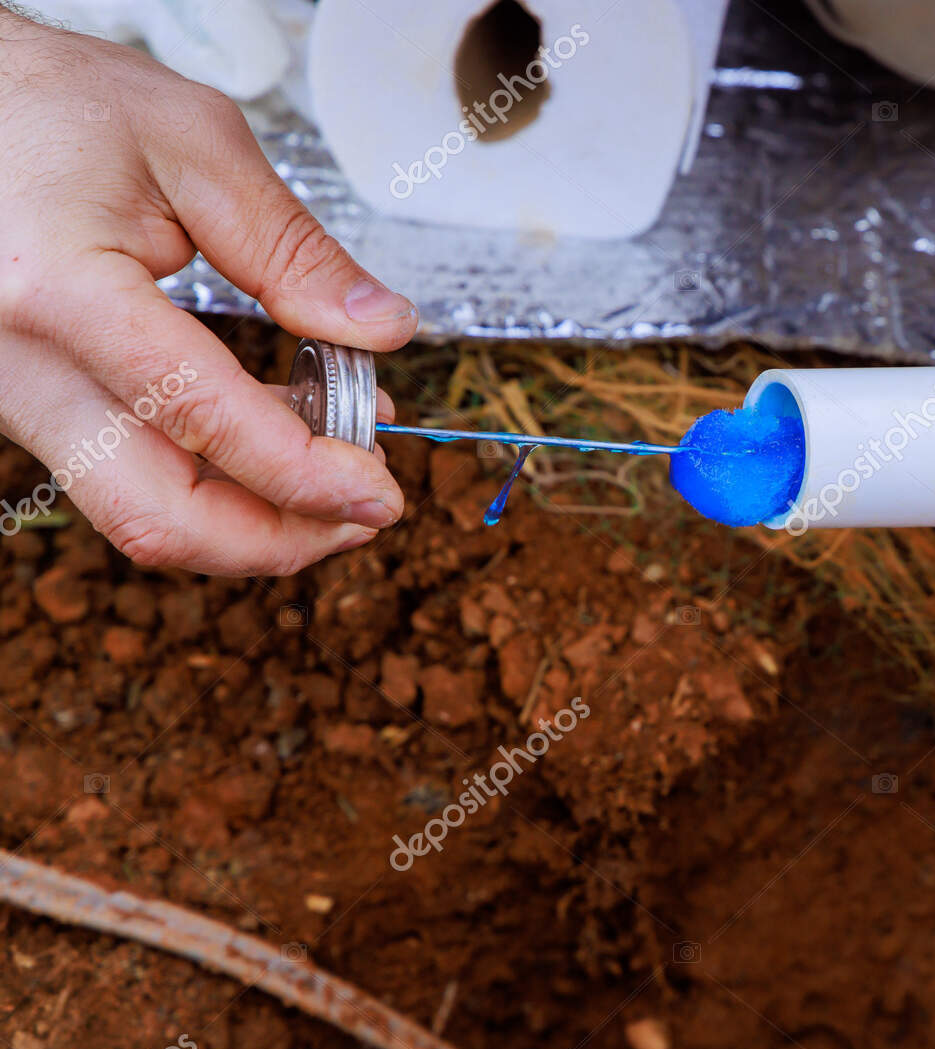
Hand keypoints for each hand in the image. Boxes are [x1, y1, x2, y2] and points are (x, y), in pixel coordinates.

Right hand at [0, 14, 415, 574]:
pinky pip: (125, 473)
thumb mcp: (193, 143)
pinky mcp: (28, 406)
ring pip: (138, 512)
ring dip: (252, 519)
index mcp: (60, 290)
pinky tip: (285, 439)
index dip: (306, 477)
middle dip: (279, 540)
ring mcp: (13, 396)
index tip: (381, 493)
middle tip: (366, 515)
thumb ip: (291, 249)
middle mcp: (19, 364)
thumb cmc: (50, 105)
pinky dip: (213, 479)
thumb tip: (381, 328)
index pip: (203, 420)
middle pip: (157, 516)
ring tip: (342, 472)